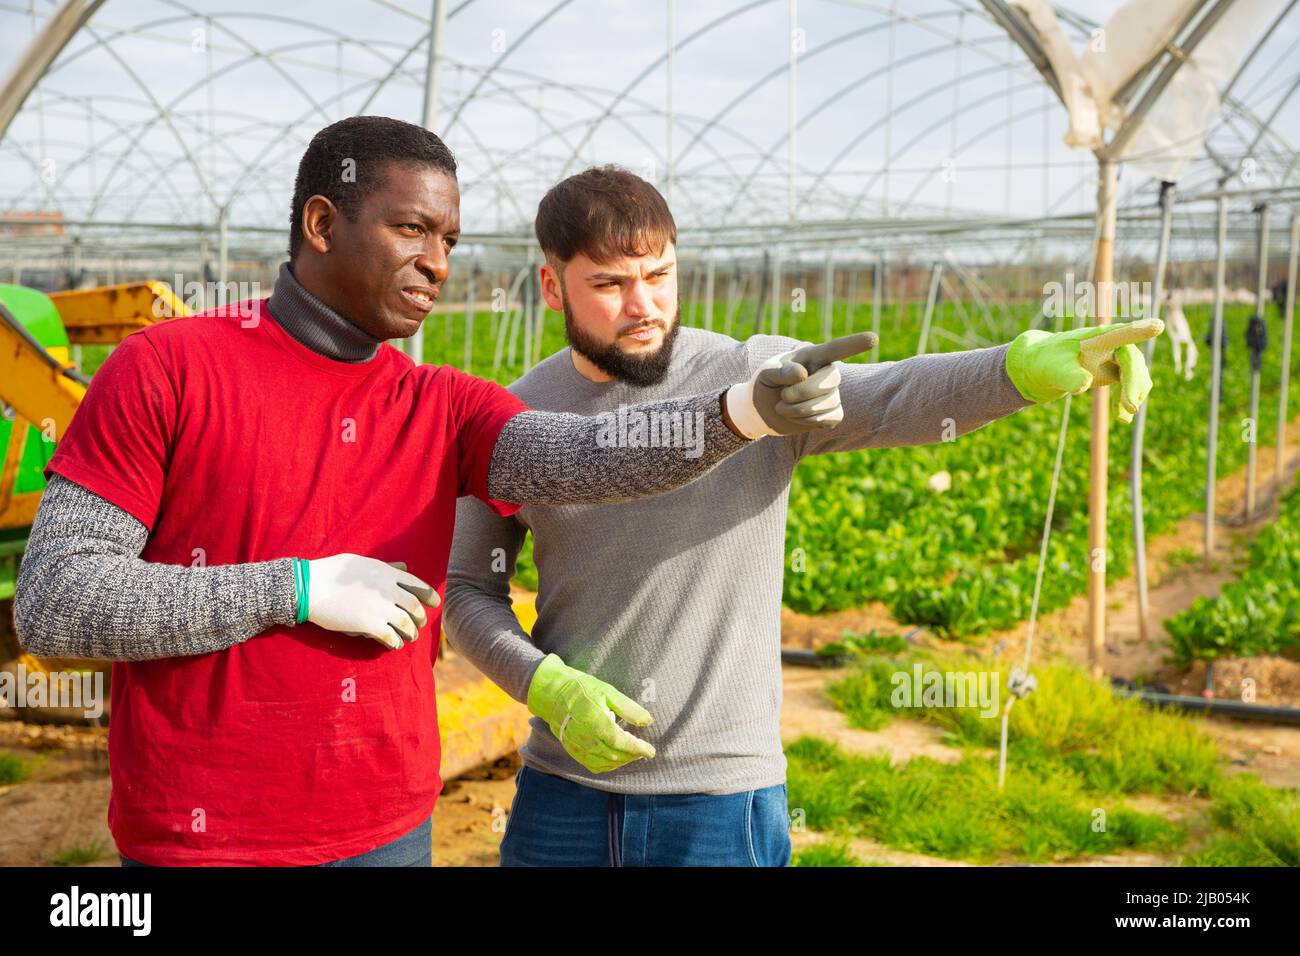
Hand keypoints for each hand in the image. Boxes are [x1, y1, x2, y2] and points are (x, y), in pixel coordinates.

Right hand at [302, 554, 438, 649]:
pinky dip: (395, 642)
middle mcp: (388, 590)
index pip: (418, 585)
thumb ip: (386, 567)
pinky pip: (391, 637)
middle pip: (415, 607)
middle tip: (418, 624)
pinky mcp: (369, 624)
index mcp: (387, 574)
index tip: (435, 603)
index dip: (429, 596)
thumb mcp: (363, 563)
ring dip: (410, 633)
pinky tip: (394, 645)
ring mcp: (380, 608)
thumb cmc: (332, 572)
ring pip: (406, 624)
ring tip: (409, 638)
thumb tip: (404, 566)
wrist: (311, 586)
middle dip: (419, 618)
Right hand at [526, 653, 654, 772]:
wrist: (554, 694)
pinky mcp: (572, 750)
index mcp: (595, 721)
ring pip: (604, 763)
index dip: (637, 749)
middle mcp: (585, 737)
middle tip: (644, 751)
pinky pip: (592, 765)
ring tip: (633, 754)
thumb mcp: (608, 692)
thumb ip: (628, 708)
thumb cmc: (583, 690)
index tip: (651, 751)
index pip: (620, 742)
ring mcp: (577, 746)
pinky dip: (607, 765)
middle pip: (614, 755)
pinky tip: (616, 758)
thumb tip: (648, 721)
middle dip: (632, 755)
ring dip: (622, 762)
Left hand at [723, 331, 878, 438]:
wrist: (761, 409)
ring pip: (828, 401)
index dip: (854, 344)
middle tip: (782, 396)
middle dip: (804, 391)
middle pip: (831, 379)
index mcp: (813, 356)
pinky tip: (797, 417)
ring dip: (799, 409)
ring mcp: (832, 393)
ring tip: (783, 406)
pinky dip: (809, 420)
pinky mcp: (833, 413)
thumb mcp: (766, 373)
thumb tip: (803, 374)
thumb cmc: (765, 383)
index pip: (837, 348)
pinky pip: (831, 417)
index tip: (873, 339)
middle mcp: (827, 372)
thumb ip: (781, 371)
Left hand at [1005, 318, 1163, 423]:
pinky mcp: (1118, 369)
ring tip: (1122, 418)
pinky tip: (1121, 418)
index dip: (1139, 330)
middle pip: (1133, 362)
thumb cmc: (1050, 362)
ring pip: (1137, 375)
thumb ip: (1069, 376)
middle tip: (1130, 409)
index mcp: (1098, 337)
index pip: (1121, 333)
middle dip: (1133, 385)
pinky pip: (1132, 385)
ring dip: (1133, 396)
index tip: (1157, 326)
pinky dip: (1128, 400)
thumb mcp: (1055, 370)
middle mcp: (1113, 343)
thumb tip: (1083, 385)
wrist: (1047, 365)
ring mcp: (1118, 356)